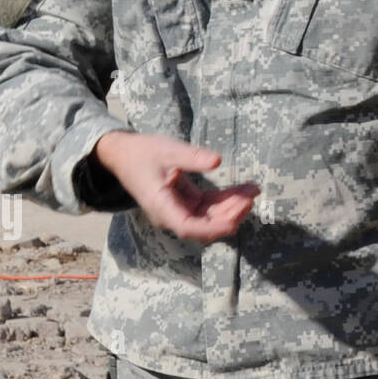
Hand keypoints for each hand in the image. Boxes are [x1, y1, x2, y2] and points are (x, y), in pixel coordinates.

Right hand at [93, 130, 258, 243]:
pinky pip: (209, 205)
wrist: (125, 154)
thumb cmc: (143, 152)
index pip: (187, 226)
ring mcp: (178, 209)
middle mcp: (170, 213)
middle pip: (204, 224)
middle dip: (229, 214)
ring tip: (252, 190)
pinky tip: (244, 189)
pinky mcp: (186, 202)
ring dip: (232, 206)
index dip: (212, 228)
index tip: (234, 223)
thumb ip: (192, 157)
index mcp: (160, 205)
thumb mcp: (168, 150)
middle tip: (250, 197)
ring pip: (210, 216)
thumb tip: (217, 160)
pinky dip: (226, 199)